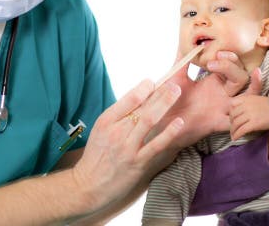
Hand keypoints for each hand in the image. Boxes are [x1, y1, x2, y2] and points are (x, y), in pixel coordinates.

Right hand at [71, 79, 183, 209]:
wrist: (89, 186)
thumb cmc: (97, 155)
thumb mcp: (102, 129)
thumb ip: (119, 114)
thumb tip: (141, 97)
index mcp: (107, 121)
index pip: (128, 98)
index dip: (144, 87)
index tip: (154, 82)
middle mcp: (116, 132)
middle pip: (142, 107)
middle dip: (160, 92)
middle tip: (174, 81)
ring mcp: (128, 148)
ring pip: (149, 121)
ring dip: (165, 104)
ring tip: (176, 92)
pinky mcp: (138, 163)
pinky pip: (156, 145)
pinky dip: (169, 133)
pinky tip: (179, 123)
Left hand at [160, 51, 249, 146]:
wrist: (160, 124)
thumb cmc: (168, 102)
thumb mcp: (174, 78)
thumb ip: (181, 62)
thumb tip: (184, 43)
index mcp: (212, 81)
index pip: (231, 65)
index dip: (229, 58)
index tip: (216, 53)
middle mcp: (221, 94)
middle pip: (241, 77)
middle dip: (232, 67)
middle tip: (214, 62)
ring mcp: (222, 108)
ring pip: (248, 97)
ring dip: (249, 85)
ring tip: (230, 82)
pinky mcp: (219, 124)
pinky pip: (238, 120)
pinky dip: (242, 112)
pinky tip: (235, 104)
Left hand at [230, 68, 268, 139]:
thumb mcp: (259, 99)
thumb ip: (249, 103)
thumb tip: (242, 111)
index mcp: (248, 98)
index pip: (232, 104)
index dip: (231, 112)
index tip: (233, 118)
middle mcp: (247, 105)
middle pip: (232, 115)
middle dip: (231, 123)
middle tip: (233, 128)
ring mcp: (250, 114)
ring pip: (235, 123)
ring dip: (233, 131)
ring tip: (233, 135)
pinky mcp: (254, 124)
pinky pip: (241, 130)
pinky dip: (236, 135)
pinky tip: (235, 138)